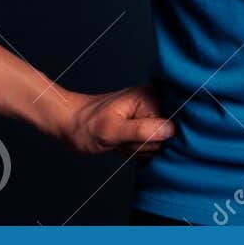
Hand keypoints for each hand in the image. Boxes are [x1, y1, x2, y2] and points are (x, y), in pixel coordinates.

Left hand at [48, 84, 173, 155]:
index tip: (130, 136)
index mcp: (151, 96)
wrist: (71, 124)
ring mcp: (151, 112)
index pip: (170, 127)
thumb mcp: (112, 130)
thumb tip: (172, 130)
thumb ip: (142, 130)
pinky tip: (122, 141)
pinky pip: (150, 145)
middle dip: (142, 144)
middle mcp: (155, 101)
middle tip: (122, 137)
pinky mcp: (145, 123)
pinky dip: (135, 148)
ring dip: (136, 147)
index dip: (150, 139)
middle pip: (165, 137)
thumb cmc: (87, 126)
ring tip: (119, 138)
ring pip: (157, 143)